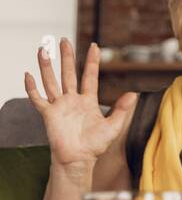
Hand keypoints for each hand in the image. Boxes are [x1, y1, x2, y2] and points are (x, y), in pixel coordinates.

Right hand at [24, 39, 136, 169]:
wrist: (79, 159)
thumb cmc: (95, 145)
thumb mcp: (114, 126)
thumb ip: (122, 109)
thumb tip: (133, 94)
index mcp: (88, 101)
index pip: (89, 76)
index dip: (91, 61)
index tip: (94, 46)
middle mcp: (72, 100)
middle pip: (68, 74)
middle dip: (66, 57)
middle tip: (63, 40)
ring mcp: (59, 106)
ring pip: (51, 81)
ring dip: (46, 66)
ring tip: (43, 50)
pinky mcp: (48, 114)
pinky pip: (37, 99)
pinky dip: (32, 88)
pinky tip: (28, 75)